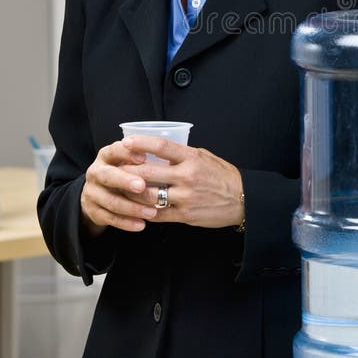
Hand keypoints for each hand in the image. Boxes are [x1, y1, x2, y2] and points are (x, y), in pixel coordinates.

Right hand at [80, 140, 156, 235]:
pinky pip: (110, 218)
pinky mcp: (93, 210)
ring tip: (151, 212)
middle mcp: (96, 172)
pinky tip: (141, 224)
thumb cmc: (123, 171)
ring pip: (111, 201)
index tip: (143, 157)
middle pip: (108, 176)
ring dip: (132, 207)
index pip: (115, 150)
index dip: (128, 153)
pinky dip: (126, 222)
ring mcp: (92, 192)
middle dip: (125, 181)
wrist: (99, 192)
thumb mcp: (129, 161)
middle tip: (142, 186)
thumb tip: (165, 159)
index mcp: (107, 155)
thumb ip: (141, 159)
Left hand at [119, 136, 244, 229]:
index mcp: (192, 158)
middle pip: (148, 172)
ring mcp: (185, 197)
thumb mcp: (205, 157)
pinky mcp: (185, 215)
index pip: (161, 146)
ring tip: (121, 190)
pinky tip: (136, 207)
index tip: (126, 142)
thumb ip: (183, 154)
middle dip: (127, 171)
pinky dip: (144, 211)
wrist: (243, 200)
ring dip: (132, 193)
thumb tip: (159, 150)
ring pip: (148, 196)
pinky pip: (158, 214)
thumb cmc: (223, 175)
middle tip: (114, 169)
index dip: (141, 143)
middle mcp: (187, 177)